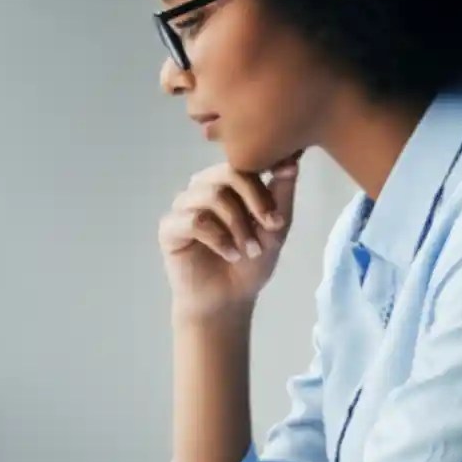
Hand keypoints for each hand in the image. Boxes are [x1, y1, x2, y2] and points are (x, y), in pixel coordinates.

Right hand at [159, 153, 301, 320]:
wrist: (228, 301)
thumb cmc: (250, 264)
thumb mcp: (275, 228)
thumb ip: (282, 194)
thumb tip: (292, 161)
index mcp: (227, 183)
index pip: (244, 162)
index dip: (265, 185)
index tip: (279, 217)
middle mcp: (203, 188)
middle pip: (227, 172)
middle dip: (254, 201)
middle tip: (270, 229)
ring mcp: (184, 206)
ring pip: (211, 195)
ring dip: (237, 225)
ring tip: (249, 250)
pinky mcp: (169, 227)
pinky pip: (193, 220)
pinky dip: (218, 238)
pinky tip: (230, 255)